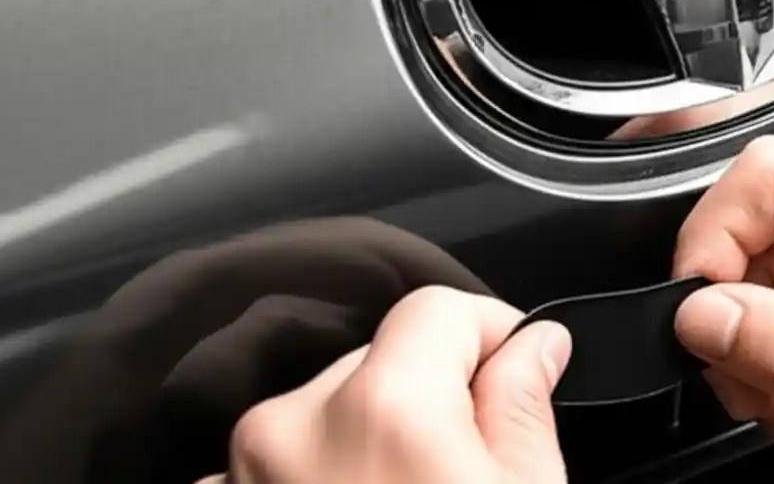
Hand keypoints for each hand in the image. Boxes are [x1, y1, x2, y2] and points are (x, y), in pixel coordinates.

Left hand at [198, 286, 571, 483]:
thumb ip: (523, 407)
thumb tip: (533, 348)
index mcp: (385, 409)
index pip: (438, 307)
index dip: (489, 331)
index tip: (515, 363)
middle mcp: (293, 428)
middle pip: (377, 359)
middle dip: (426, 393)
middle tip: (466, 461)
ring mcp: (240, 473)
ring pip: (322, 412)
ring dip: (364, 437)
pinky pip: (271, 463)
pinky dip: (310, 476)